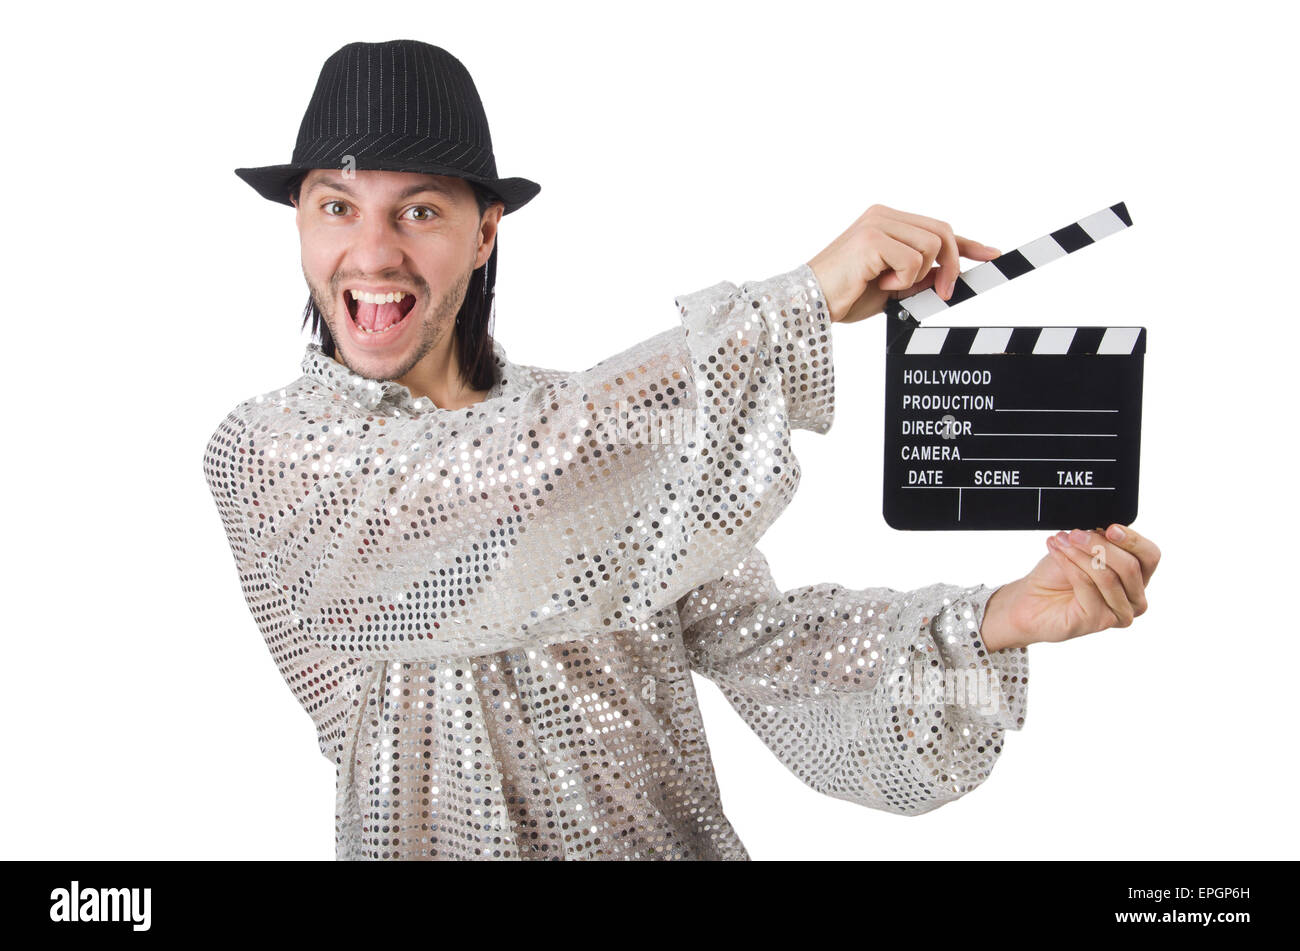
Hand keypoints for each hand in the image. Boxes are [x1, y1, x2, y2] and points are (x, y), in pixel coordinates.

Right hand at [806, 204, 1001, 323]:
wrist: (810, 303)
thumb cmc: (844, 295)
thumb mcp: (893, 287)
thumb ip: (920, 277)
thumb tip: (950, 278)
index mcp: (885, 221)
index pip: (936, 228)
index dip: (967, 243)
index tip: (991, 254)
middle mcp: (882, 215)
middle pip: (942, 232)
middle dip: (951, 265)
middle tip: (944, 293)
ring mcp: (877, 223)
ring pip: (930, 248)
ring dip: (915, 277)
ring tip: (886, 284)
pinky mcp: (872, 237)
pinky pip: (912, 260)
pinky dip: (901, 280)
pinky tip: (877, 282)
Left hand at [980, 523, 1161, 651]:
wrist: (1030, 599)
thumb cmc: (1058, 575)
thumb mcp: (1083, 549)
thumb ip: (1101, 540)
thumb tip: (1106, 529)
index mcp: (1138, 578)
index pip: (1150, 556)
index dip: (1132, 540)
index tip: (1110, 527)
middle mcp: (1135, 598)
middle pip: (1131, 566)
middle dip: (1100, 545)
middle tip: (1074, 533)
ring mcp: (1120, 613)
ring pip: (1108, 576)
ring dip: (1080, 554)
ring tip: (1061, 541)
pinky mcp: (1099, 621)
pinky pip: (1087, 586)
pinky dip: (1070, 565)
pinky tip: (1057, 554)